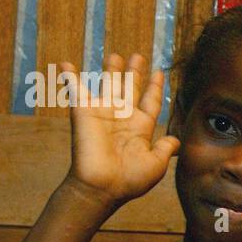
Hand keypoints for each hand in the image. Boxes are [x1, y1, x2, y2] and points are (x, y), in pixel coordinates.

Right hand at [62, 53, 178, 211]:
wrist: (102, 186)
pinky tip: (65, 64)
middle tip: (138, 56)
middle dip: (134, 73)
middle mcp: (123, 117)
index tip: (159, 72)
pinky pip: (75, 90)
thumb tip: (176, 140)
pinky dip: (70, 76)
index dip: (155, 87)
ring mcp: (103, 113)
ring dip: (112, 70)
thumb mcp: (156, 164)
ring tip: (116, 55)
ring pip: (108, 85)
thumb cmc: (130, 179)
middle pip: (130, 88)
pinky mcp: (83, 112)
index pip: (151, 101)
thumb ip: (166, 149)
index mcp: (141, 127)